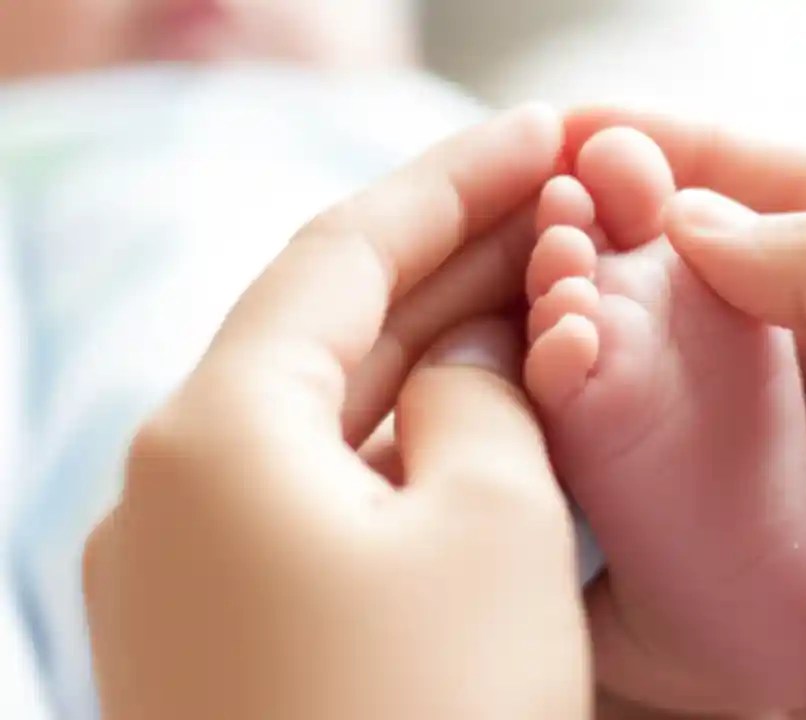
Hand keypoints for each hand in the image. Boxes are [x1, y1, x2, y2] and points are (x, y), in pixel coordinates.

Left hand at [82, 106, 589, 719]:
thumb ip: (478, 404)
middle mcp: (173, 488)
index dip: (453, 179)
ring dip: (439, 358)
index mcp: (214, 432)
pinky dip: (412, 454)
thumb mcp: (490, 525)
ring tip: (547, 299)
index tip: (542, 134)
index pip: (344, 250)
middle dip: (454, 260)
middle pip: (332, 327)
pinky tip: (491, 426)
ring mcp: (193, 569)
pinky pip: (330, 503)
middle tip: (564, 207)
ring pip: (334, 419)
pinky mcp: (233, 636)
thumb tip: (465, 372)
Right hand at [567, 109, 805, 718]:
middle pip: (716, 297)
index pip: (787, 196)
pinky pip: (673, 527)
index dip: (689, 153)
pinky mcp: (777, 586)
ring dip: (607, 366)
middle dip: (626, 256)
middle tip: (546, 237)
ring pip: (680, 404)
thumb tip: (706, 223)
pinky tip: (566, 465)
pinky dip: (616, 493)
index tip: (590, 137)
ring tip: (542, 337)